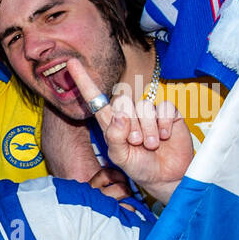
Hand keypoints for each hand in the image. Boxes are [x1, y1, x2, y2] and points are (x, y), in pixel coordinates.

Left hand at [69, 59, 191, 205]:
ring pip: (144, 106)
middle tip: (137, 143)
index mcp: (111, 123)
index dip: (84, 81)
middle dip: (130, 126)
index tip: (71, 63)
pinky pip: (164, 108)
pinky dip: (165, 125)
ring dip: (148, 130)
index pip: (95, 99)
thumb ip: (115, 138)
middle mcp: (129, 114)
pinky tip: (166, 137)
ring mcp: (148, 112)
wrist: (166, 176)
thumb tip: (120, 115)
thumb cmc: (140, 167)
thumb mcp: (120, 157)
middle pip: (124, 101)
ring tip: (151, 145)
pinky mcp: (168, 113)